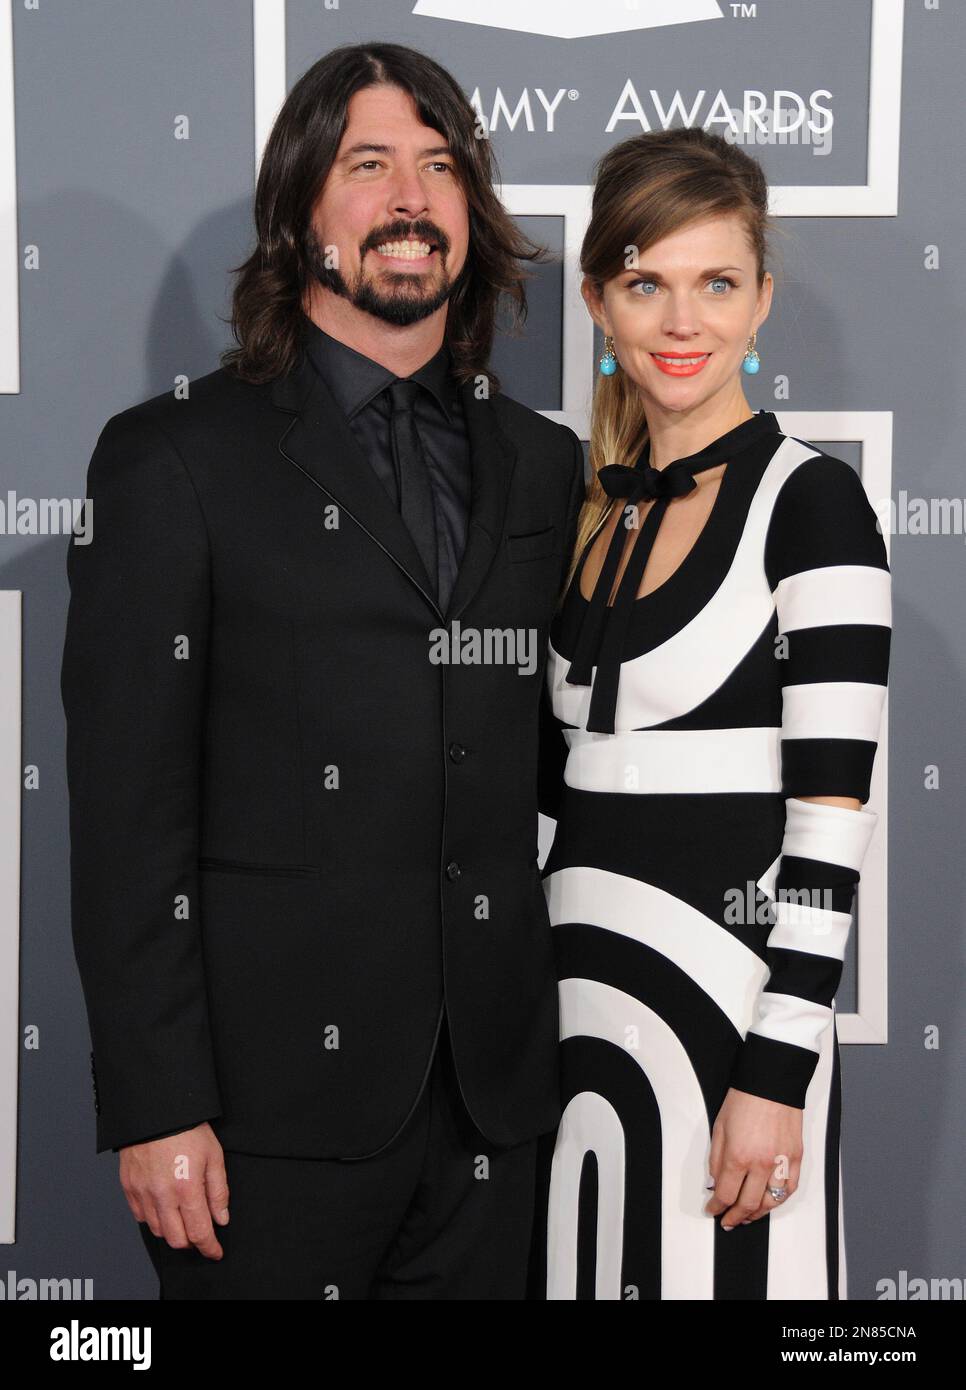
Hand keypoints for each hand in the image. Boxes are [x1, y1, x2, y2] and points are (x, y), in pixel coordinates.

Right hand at [120, 1122, 229, 1259]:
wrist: (157, 1110)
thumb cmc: (188, 1129)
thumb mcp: (214, 1156)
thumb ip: (218, 1191)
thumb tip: (221, 1218)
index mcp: (186, 1188)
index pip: (199, 1232)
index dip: (209, 1247)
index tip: (215, 1251)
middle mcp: (162, 1195)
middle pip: (176, 1239)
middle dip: (191, 1242)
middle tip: (200, 1233)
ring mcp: (142, 1192)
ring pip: (157, 1230)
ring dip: (172, 1230)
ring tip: (182, 1216)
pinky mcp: (129, 1187)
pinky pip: (140, 1216)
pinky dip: (153, 1217)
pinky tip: (163, 1206)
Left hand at [705, 1089, 802, 1229]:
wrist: (770, 1081)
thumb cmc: (743, 1099)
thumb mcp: (719, 1128)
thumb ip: (717, 1160)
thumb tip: (716, 1183)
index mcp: (738, 1156)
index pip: (726, 1195)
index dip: (717, 1207)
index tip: (713, 1210)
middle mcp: (761, 1164)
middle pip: (748, 1204)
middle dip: (735, 1217)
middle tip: (728, 1221)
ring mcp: (781, 1162)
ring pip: (771, 1202)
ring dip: (757, 1214)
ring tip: (747, 1216)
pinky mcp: (796, 1157)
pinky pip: (790, 1188)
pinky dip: (779, 1200)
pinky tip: (770, 1202)